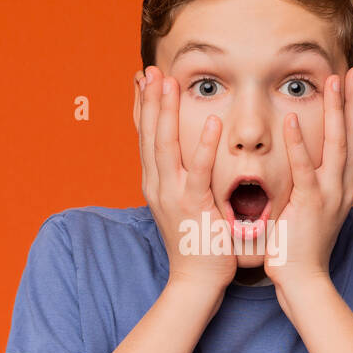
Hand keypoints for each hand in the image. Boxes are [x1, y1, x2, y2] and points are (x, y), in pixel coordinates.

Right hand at [135, 65, 235, 292]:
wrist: (196, 281)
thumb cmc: (198, 244)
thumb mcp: (184, 206)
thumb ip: (183, 180)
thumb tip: (185, 160)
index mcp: (156, 184)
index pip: (145, 138)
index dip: (142, 107)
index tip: (142, 80)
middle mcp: (158, 186)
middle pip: (149, 134)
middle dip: (148, 100)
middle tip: (149, 70)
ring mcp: (173, 196)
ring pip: (165, 146)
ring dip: (166, 112)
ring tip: (168, 83)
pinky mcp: (194, 208)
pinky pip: (199, 172)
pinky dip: (204, 146)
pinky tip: (210, 122)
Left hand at [265, 67, 352, 292]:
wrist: (302, 280)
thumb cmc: (300, 246)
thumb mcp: (312, 209)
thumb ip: (312, 185)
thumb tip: (308, 167)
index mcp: (343, 186)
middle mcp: (343, 186)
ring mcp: (330, 195)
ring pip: (337, 145)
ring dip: (335, 111)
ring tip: (332, 82)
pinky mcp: (311, 205)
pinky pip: (305, 169)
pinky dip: (300, 143)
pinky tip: (293, 119)